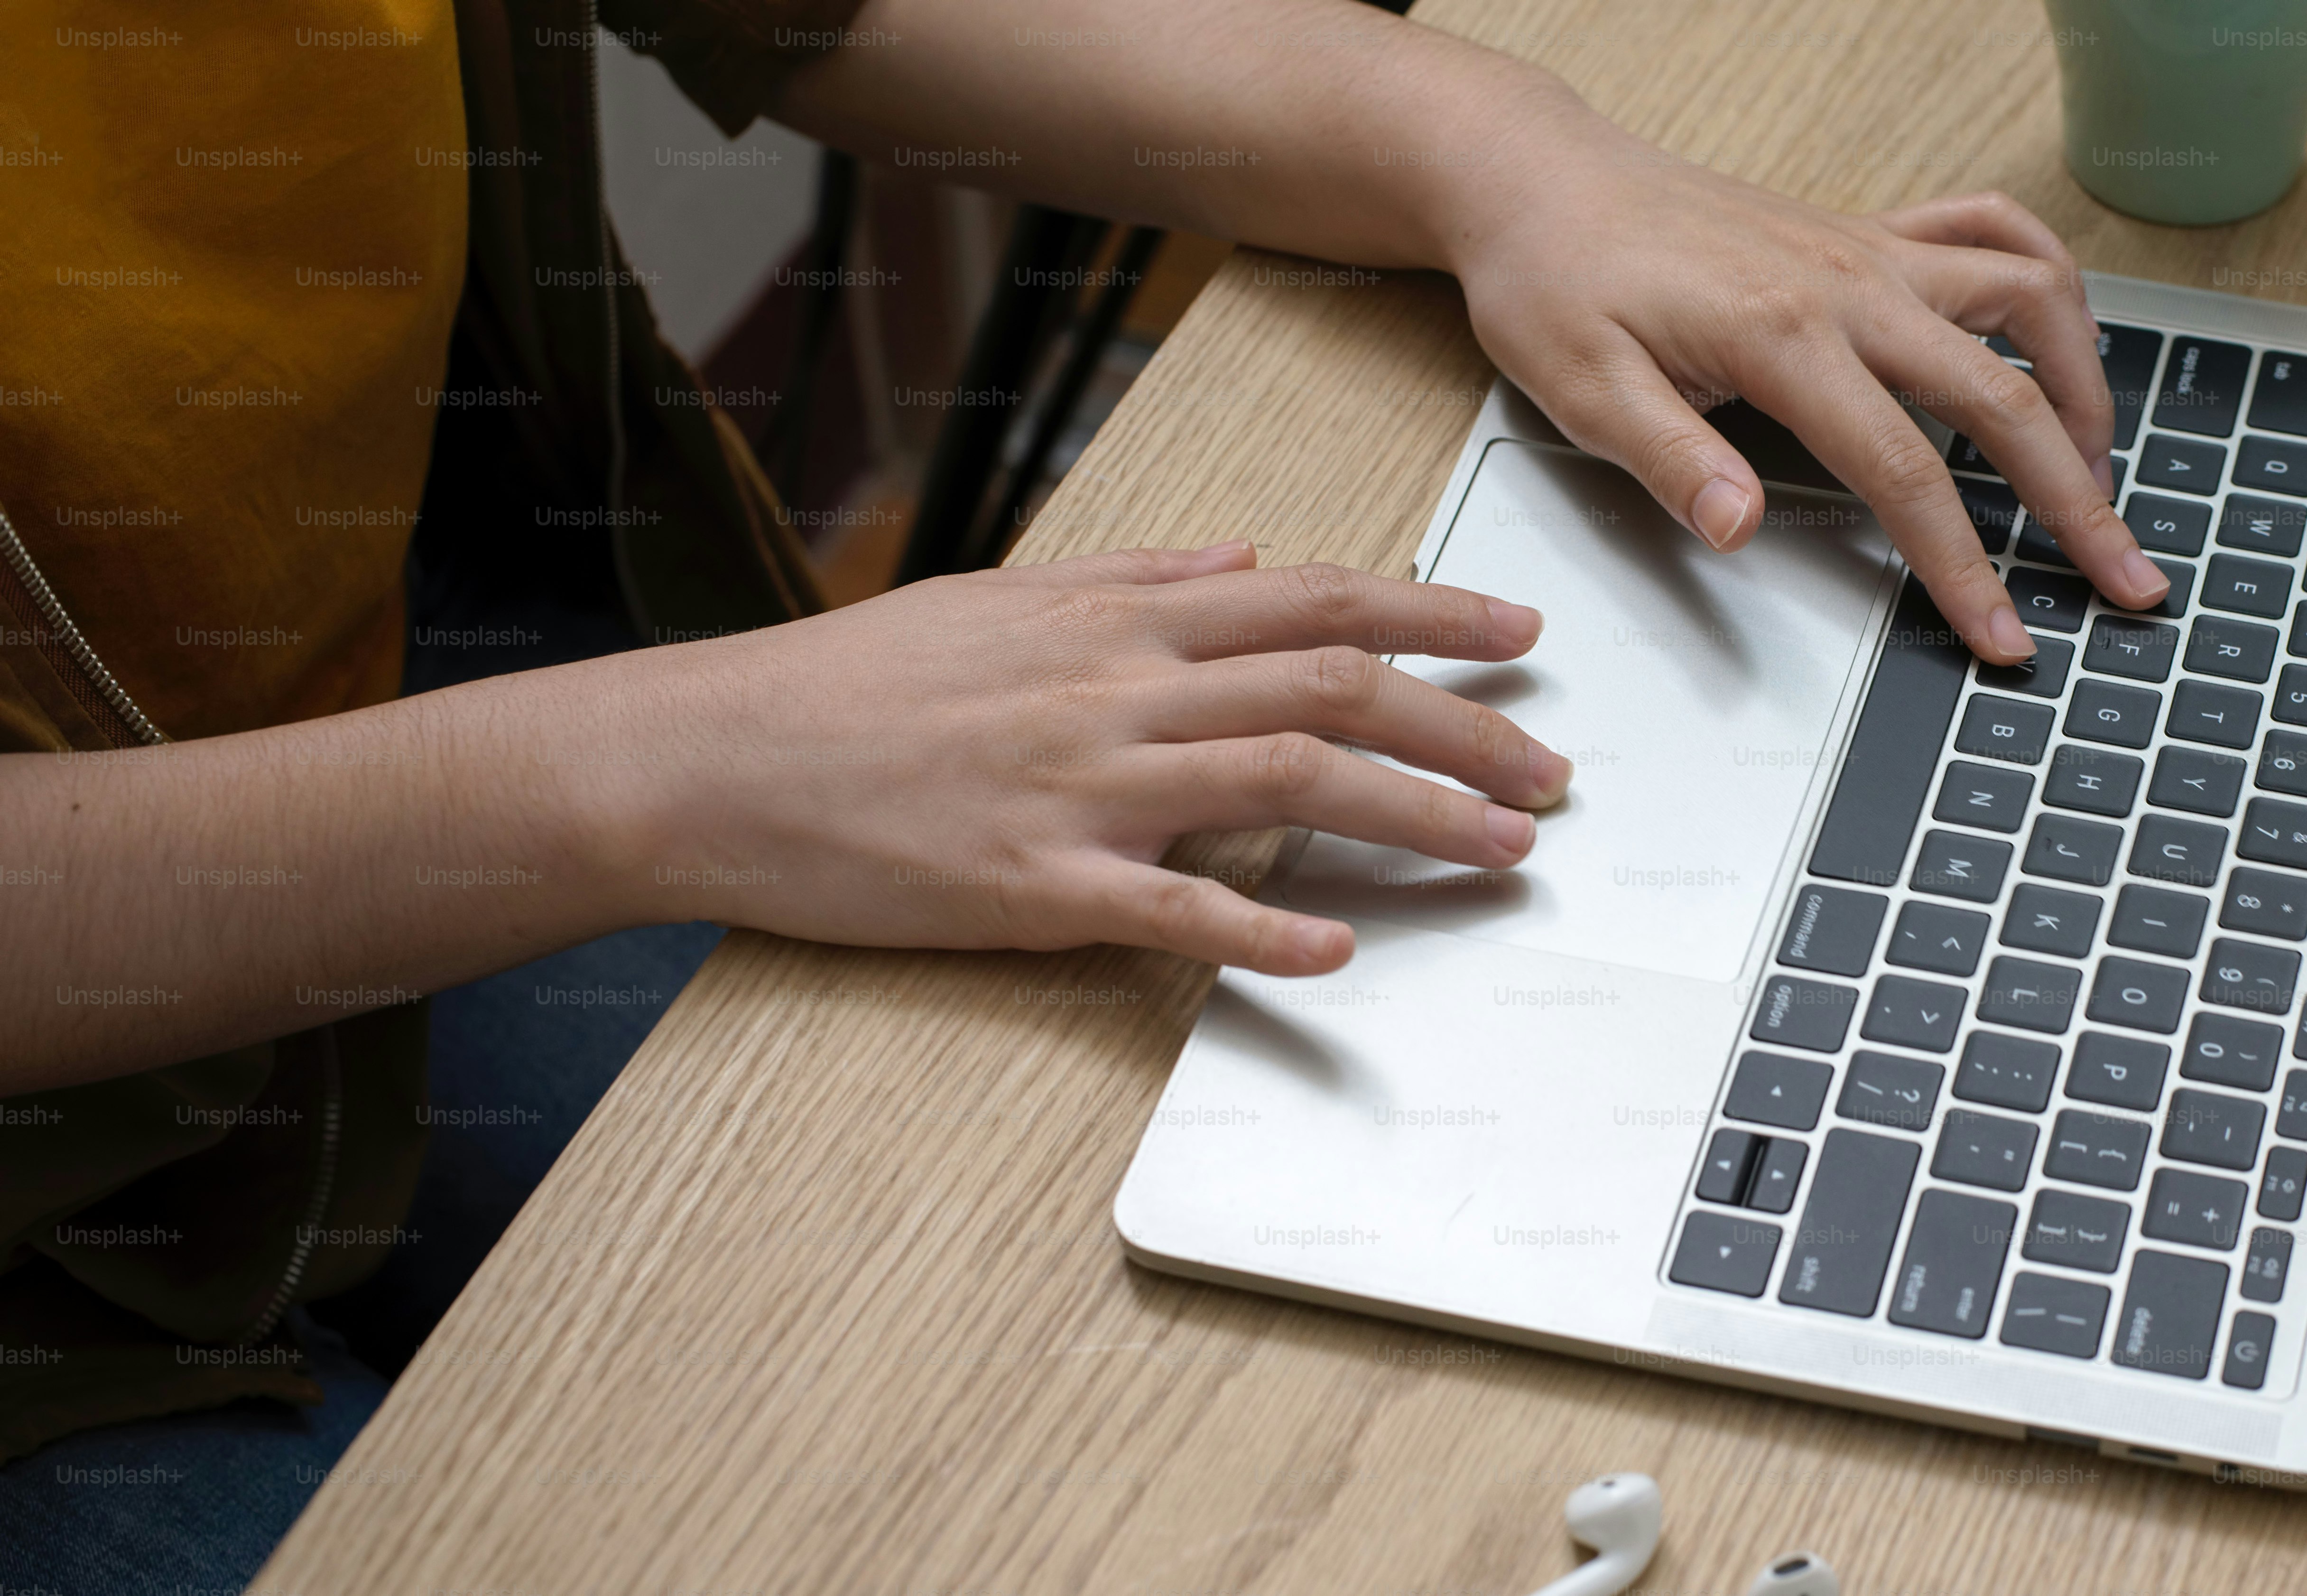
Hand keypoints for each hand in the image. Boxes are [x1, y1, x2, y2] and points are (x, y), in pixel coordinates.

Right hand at [582, 543, 1568, 974]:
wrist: (713, 755)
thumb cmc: (851, 684)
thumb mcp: (1000, 598)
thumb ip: (1132, 578)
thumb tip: (1242, 558)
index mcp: (1114, 622)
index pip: (1315, 602)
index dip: (1434, 616)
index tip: (1522, 635)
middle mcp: (1115, 692)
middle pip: (1330, 693)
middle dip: (1463, 728)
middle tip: (1551, 770)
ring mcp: (1078, 790)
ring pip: (1284, 788)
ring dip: (1410, 817)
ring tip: (1503, 847)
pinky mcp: (1030, 885)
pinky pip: (1167, 909)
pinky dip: (1258, 931)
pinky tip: (1334, 954)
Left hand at [1448, 140, 2163, 665]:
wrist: (1543, 182)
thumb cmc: (1556, 282)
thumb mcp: (1583, 388)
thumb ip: (1671, 460)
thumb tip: (1742, 527)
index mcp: (1783, 337)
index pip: (1906, 474)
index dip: (1966, 568)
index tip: (2005, 637)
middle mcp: (1849, 284)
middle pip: (2004, 398)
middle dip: (2078, 498)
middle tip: (2128, 576)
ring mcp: (1871, 251)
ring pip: (2031, 299)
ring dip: (2087, 384)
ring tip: (2103, 466)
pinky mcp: (1872, 231)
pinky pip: (1993, 229)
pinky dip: (2047, 278)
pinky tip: (2064, 338)